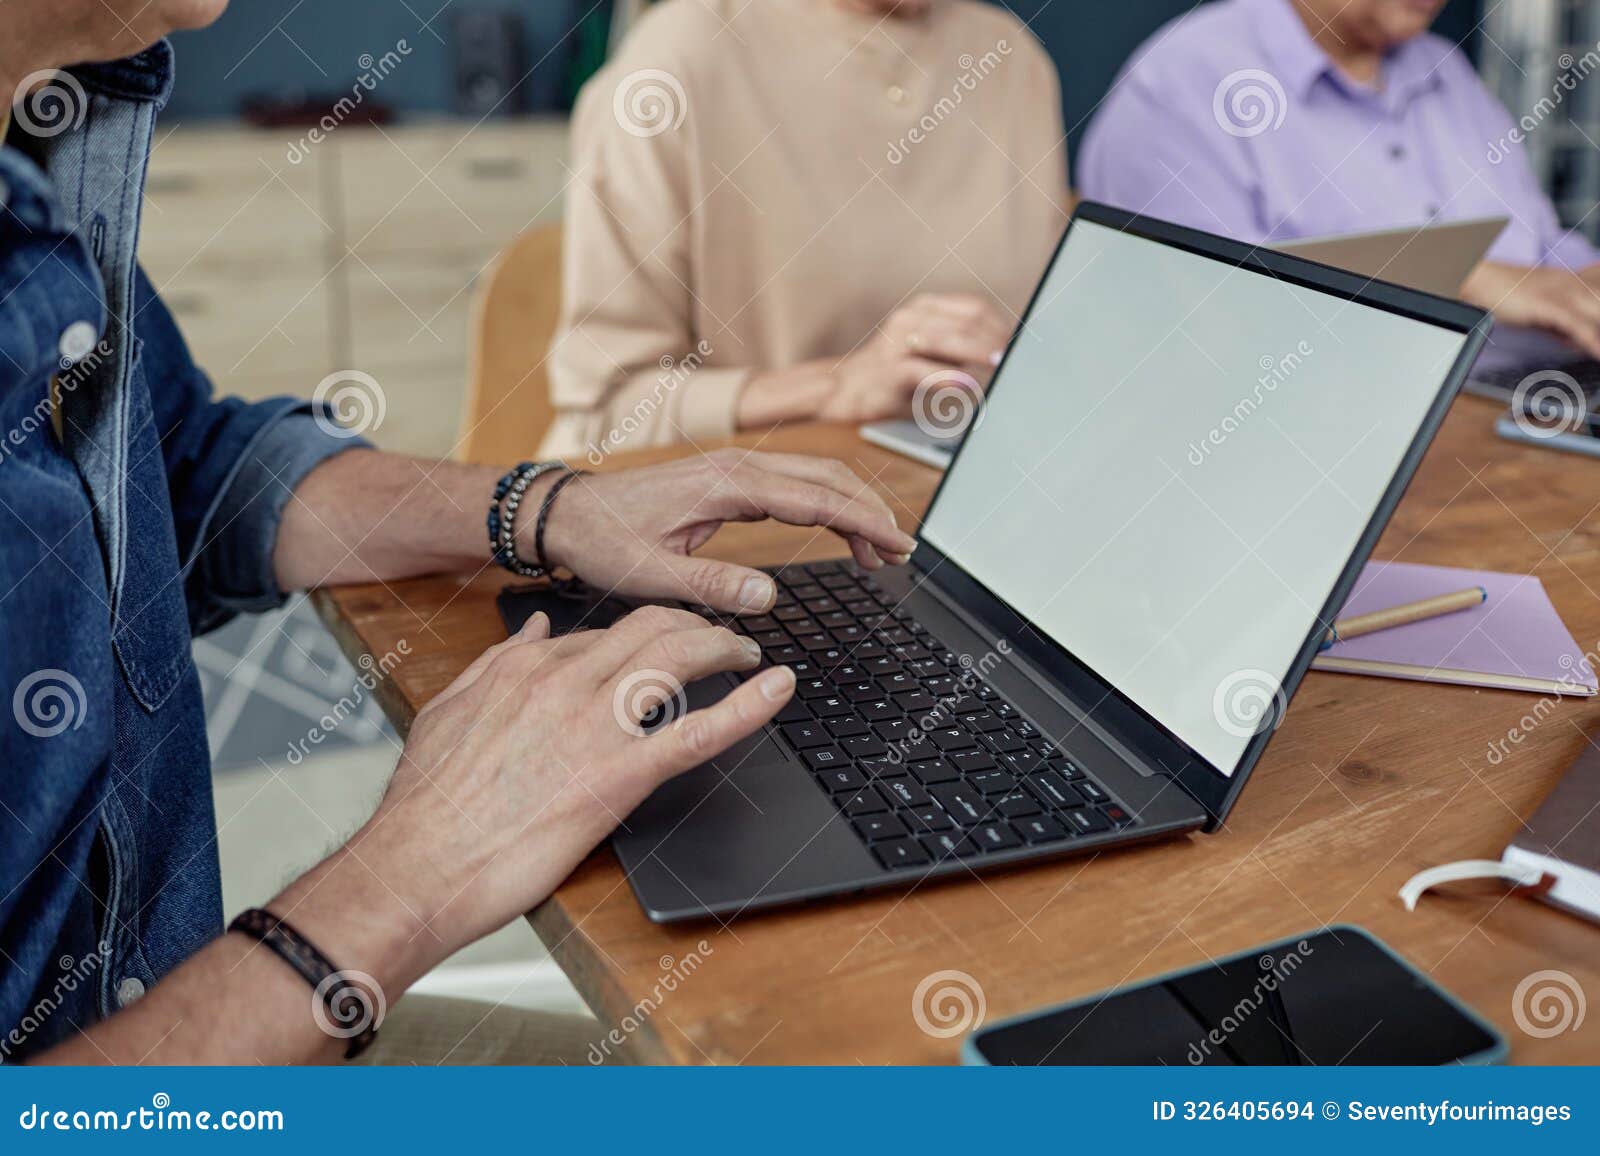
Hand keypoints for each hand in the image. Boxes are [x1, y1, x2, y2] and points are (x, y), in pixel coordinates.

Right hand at [365, 607, 796, 955]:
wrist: (416, 866)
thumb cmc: (428, 805)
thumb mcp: (450, 710)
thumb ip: (496, 663)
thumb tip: (538, 629)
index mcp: (527, 668)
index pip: (606, 633)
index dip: (647, 633)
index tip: (667, 640)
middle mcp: (566, 683)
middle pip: (652, 629)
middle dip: (696, 626)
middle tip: (722, 640)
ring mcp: (596, 727)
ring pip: (679, 659)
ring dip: (724, 649)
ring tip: (749, 656)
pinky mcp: (620, 777)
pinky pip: (698, 731)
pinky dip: (748, 706)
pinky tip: (778, 688)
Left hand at [527, 449, 917, 612]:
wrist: (566, 511)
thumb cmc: (603, 539)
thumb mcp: (651, 574)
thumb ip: (711, 583)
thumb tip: (767, 595)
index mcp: (727, 485)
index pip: (816, 499)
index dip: (863, 523)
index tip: (897, 546)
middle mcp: (738, 466)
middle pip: (828, 479)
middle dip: (871, 513)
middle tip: (902, 553)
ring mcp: (736, 468)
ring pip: (816, 477)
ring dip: (854, 507)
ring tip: (880, 552)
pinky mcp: (731, 479)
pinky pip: (795, 485)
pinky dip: (828, 506)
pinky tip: (839, 535)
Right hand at [816, 293, 1012, 422]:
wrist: (842, 391)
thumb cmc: (892, 376)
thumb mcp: (927, 354)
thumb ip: (958, 350)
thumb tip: (1001, 356)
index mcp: (924, 310)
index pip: (973, 309)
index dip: (1001, 326)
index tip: (1021, 344)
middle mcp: (911, 319)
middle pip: (966, 322)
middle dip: (996, 340)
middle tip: (1017, 357)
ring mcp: (898, 342)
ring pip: (949, 340)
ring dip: (980, 353)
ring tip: (1001, 367)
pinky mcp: (890, 369)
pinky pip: (926, 370)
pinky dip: (951, 378)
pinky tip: (970, 386)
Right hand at [1460, 261, 1599, 359]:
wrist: (1481, 281)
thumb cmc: (1507, 295)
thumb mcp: (1543, 313)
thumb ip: (1566, 328)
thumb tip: (1585, 344)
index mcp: (1576, 282)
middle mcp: (1575, 284)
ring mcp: (1564, 291)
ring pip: (1599, 311)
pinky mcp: (1549, 303)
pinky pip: (1578, 324)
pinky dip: (1592, 340)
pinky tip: (1597, 353)